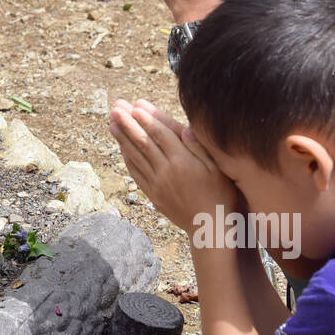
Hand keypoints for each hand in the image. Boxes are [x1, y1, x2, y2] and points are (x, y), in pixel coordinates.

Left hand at [108, 97, 239, 231]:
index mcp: (183, 162)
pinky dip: (128, 160)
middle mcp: (167, 171)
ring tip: (112, 123)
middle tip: (115, 107)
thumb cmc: (222, 196)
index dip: (148, 119)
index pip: (161, 134)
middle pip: (144, 142)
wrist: (211, 229)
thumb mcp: (219, 169)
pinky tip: (122, 150)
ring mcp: (158, 184)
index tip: (135, 105)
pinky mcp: (154, 196)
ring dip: (123, 139)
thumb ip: (200, 148)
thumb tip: (186, 128)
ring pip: (136, 157)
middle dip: (128, 123)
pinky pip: (137, 174)